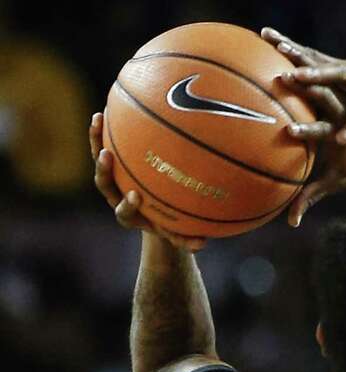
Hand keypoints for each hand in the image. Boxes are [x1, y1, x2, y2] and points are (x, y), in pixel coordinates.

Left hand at [89, 113, 205, 249]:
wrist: (156, 218)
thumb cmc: (172, 226)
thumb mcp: (179, 235)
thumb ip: (188, 240)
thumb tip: (204, 244)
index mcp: (130, 215)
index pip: (123, 212)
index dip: (126, 205)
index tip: (135, 197)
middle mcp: (116, 197)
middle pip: (103, 184)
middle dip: (103, 170)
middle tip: (107, 156)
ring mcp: (114, 179)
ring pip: (100, 160)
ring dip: (97, 140)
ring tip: (98, 119)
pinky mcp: (114, 164)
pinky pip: (106, 143)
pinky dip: (106, 128)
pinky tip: (111, 108)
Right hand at [262, 28, 345, 148]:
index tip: (342, 140)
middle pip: (339, 75)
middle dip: (316, 77)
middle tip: (291, 78)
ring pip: (322, 58)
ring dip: (297, 51)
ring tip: (271, 44)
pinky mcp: (339, 63)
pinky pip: (313, 55)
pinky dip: (292, 47)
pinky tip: (267, 38)